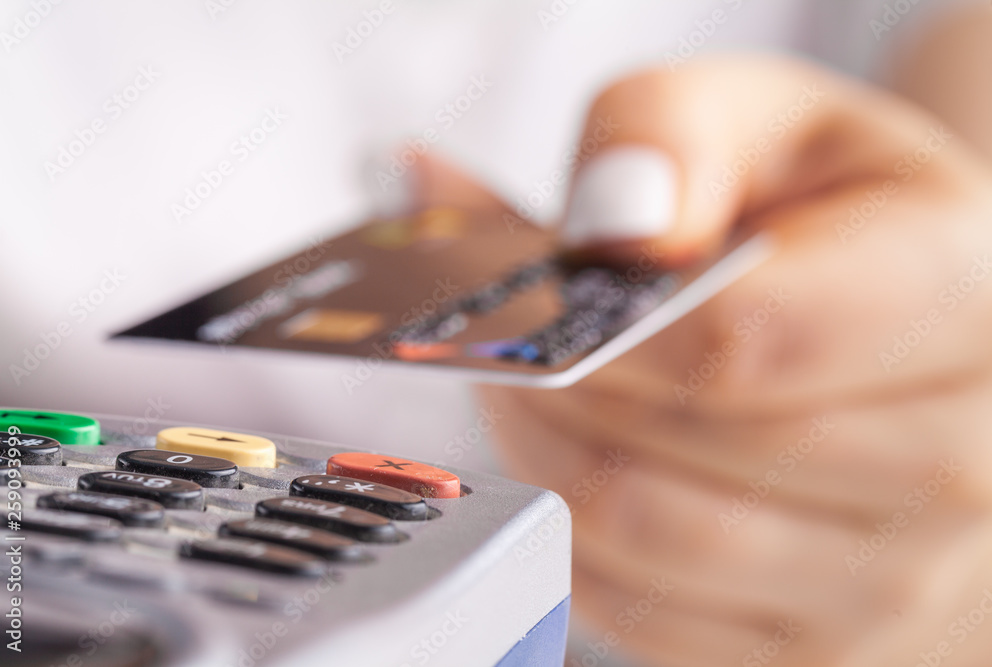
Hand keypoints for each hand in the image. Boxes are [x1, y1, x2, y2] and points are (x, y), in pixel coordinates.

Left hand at [408, 55, 991, 665]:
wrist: (903, 350)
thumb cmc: (828, 228)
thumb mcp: (758, 121)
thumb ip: (667, 136)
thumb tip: (600, 225)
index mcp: (966, 297)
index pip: (748, 338)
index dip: (612, 323)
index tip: (551, 298)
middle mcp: (958, 461)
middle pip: (684, 447)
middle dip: (563, 385)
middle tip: (520, 338)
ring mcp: (894, 578)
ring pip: (646, 537)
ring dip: (553, 456)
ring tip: (543, 393)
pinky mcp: (813, 648)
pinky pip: (639, 611)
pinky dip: (577, 533)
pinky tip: (587, 461)